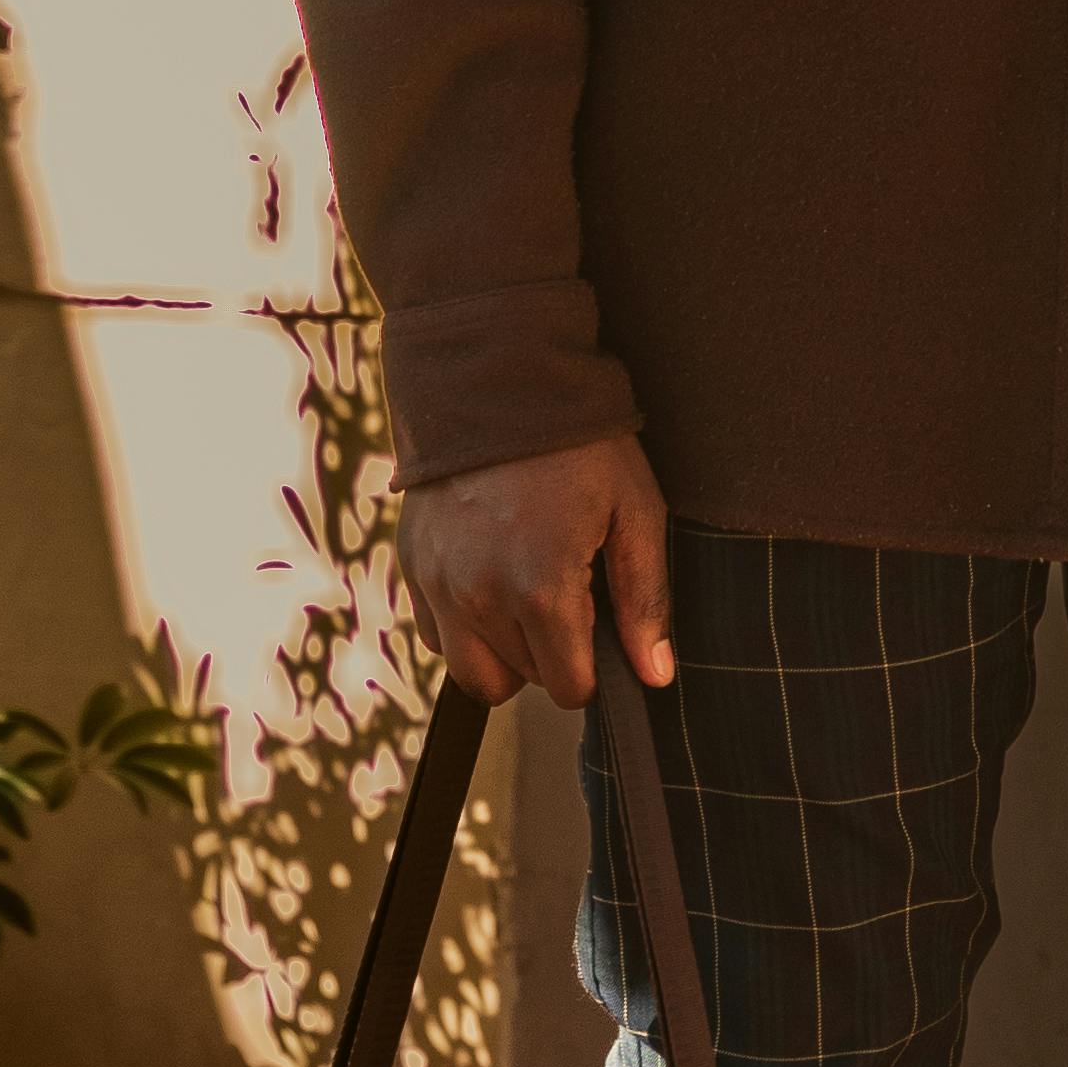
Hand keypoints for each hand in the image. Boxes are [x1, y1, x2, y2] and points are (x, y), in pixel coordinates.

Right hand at [397, 436, 674, 707]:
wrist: (498, 379)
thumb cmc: (580, 444)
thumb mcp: (635, 512)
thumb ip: (646, 600)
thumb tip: (655, 676)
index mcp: (540, 590)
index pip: (568, 687)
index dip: (592, 667)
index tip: (599, 624)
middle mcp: (478, 597)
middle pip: (520, 683)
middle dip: (549, 656)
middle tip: (568, 597)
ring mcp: (437, 583)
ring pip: (471, 671)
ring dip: (503, 650)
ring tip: (528, 593)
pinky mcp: (411, 565)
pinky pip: (434, 634)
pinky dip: (463, 624)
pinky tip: (491, 578)